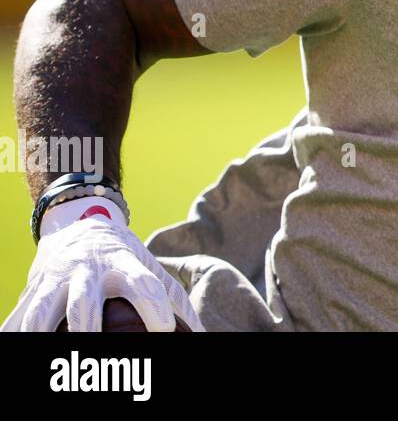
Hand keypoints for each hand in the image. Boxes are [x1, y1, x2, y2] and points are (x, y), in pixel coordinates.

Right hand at [1, 216, 203, 331]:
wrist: (81, 224)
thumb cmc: (123, 257)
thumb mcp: (151, 268)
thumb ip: (176, 300)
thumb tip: (201, 335)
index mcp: (124, 265)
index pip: (143, 285)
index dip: (154, 307)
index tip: (165, 330)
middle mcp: (89, 272)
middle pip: (85, 301)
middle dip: (87, 326)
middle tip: (94, 347)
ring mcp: (58, 280)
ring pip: (44, 310)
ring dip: (42, 332)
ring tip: (49, 352)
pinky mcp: (35, 289)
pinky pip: (19, 315)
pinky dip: (15, 331)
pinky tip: (15, 343)